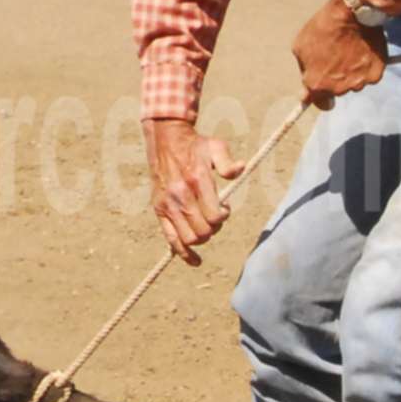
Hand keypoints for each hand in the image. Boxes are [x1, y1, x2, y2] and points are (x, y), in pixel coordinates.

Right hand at [146, 117, 242, 265]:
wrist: (166, 140)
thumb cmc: (196, 145)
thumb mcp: (216, 147)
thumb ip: (228, 162)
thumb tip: (241, 169)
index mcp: (197, 181)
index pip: (215, 216)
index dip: (224, 216)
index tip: (225, 207)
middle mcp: (181, 195)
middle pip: (204, 231)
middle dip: (215, 227)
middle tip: (216, 215)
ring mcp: (168, 204)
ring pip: (190, 238)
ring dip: (202, 237)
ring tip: (205, 225)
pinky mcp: (159, 210)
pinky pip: (171, 239)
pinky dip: (183, 254)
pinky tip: (195, 261)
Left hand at [293, 0, 386, 107]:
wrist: (351, 13)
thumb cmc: (323, 27)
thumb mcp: (301, 46)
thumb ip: (304, 69)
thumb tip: (306, 85)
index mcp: (317, 84)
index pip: (319, 103)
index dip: (320, 99)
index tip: (323, 95)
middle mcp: (338, 88)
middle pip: (337, 90)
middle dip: (335, 78)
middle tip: (336, 57)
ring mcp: (358, 82)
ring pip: (354, 82)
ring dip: (351, 72)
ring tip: (349, 49)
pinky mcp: (375, 74)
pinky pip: (369, 74)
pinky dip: (366, 65)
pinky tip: (362, 49)